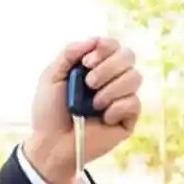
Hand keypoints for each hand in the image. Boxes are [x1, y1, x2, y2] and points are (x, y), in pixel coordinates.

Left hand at [24, 36, 142, 183]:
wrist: (51, 143)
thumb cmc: (48, 112)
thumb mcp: (50, 77)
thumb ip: (68, 54)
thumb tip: (92, 40)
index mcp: (92, 67)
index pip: (112, 45)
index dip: (104, 48)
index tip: (86, 62)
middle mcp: (110, 79)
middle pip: (128, 56)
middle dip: (108, 67)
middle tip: (88, 83)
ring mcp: (120, 97)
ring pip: (134, 77)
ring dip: (111, 88)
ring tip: (93, 104)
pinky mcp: (127, 117)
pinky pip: (134, 103)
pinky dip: (116, 108)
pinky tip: (103, 118)